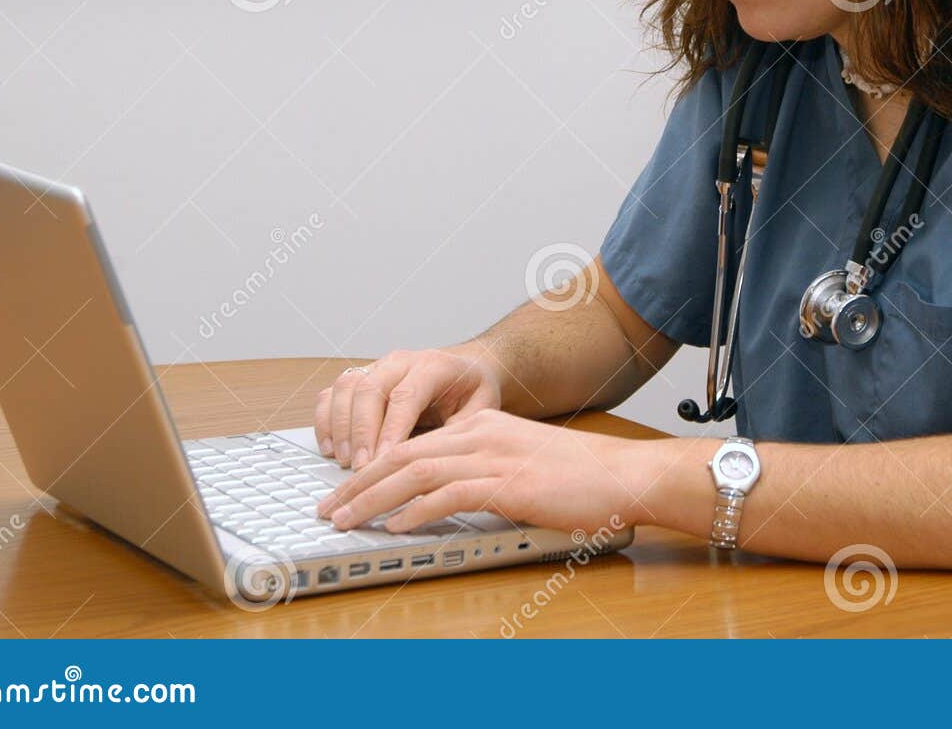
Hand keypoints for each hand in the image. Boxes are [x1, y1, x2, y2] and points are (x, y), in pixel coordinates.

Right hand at [313, 347, 501, 469]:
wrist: (468, 367)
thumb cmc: (473, 391)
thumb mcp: (482, 408)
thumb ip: (459, 431)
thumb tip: (431, 459)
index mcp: (433, 366)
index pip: (406, 396)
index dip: (391, 430)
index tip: (382, 461)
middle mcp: (400, 362)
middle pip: (369, 389)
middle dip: (362, 432)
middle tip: (361, 468)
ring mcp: (377, 367)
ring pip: (346, 387)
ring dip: (340, 427)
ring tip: (345, 461)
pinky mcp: (361, 378)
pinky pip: (333, 393)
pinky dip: (325, 420)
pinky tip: (330, 447)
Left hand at [314, 408, 650, 536]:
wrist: (624, 475)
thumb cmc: (578, 477)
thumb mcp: (520, 463)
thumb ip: (481, 473)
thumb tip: (439, 499)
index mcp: (481, 426)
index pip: (410, 443)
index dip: (370, 468)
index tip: (344, 491)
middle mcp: (481, 435)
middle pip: (402, 453)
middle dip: (358, 483)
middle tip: (328, 507)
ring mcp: (494, 457)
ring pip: (416, 471)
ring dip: (374, 498)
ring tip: (346, 519)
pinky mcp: (509, 483)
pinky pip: (450, 494)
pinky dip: (417, 510)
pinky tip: (397, 524)